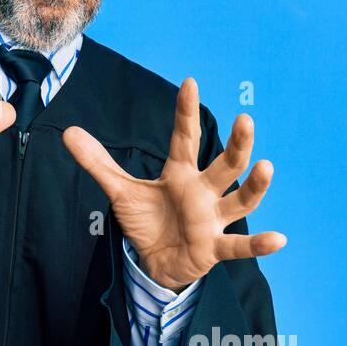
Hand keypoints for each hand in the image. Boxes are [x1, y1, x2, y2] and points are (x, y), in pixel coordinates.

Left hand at [63, 77, 285, 289]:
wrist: (155, 262)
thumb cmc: (147, 221)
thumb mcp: (119, 191)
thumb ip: (97, 162)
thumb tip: (67, 132)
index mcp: (180, 174)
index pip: (185, 138)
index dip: (186, 112)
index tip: (190, 82)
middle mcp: (203, 191)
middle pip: (226, 165)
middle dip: (238, 144)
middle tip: (245, 119)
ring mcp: (213, 219)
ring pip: (240, 200)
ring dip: (256, 186)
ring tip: (267, 166)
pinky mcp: (215, 247)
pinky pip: (240, 246)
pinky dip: (259, 245)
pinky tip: (279, 239)